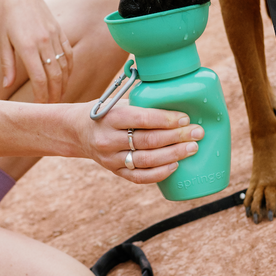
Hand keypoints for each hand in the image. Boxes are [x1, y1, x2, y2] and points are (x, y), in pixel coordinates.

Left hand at [0, 0, 73, 102]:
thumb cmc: (5, 15)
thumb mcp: (2, 40)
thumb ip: (6, 65)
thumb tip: (7, 86)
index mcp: (27, 45)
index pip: (40, 79)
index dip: (42, 97)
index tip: (41, 108)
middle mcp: (44, 41)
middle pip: (56, 76)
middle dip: (55, 95)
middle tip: (52, 109)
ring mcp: (55, 35)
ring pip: (65, 66)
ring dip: (63, 84)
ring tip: (59, 97)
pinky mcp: (60, 30)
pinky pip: (69, 54)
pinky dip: (69, 68)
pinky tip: (66, 78)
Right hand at [79, 102, 204, 184]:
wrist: (78, 131)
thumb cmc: (107, 112)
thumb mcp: (119, 102)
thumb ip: (143, 104)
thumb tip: (178, 99)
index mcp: (111, 117)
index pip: (143, 119)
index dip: (166, 119)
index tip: (186, 118)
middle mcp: (109, 139)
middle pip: (148, 141)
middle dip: (176, 137)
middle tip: (198, 133)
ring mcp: (110, 158)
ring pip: (146, 160)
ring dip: (173, 155)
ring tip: (192, 149)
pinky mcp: (114, 171)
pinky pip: (139, 177)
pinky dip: (159, 173)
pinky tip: (175, 166)